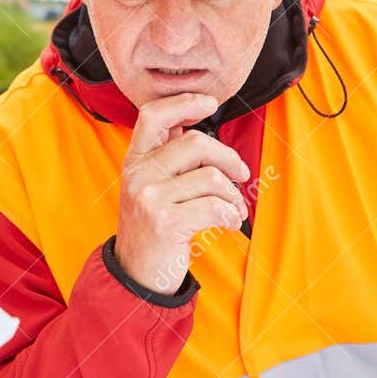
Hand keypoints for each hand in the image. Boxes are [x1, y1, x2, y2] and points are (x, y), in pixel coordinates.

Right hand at [115, 93, 250, 294]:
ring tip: (234, 209)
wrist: (137, 275)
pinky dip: (231, 214)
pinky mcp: (166, 222)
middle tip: (241, 174)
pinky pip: (215, 206)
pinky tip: (230, 223)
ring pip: (211, 177)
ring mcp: (149, 198)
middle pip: (196, 142)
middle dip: (228, 158)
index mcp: (135, 161)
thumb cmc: (152, 229)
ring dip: (233, 195)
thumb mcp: (150, 187)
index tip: (210, 103)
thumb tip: (187, 122)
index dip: (184, 102)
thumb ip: (165, 156)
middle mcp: (138, 175)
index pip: (153, 115)